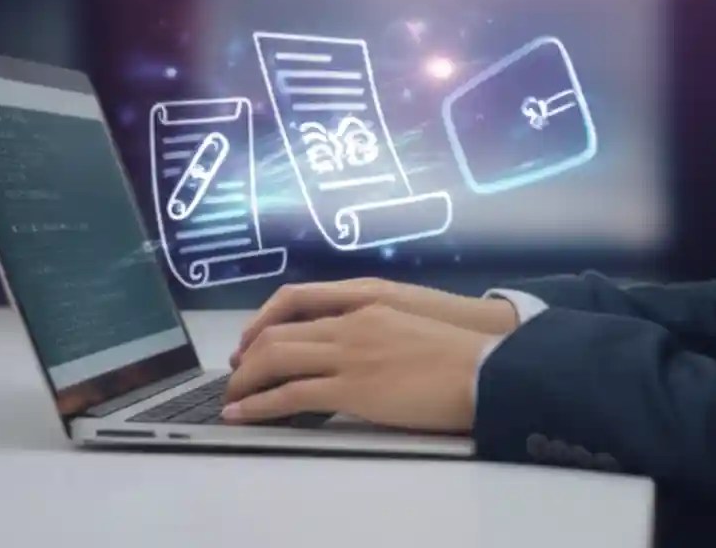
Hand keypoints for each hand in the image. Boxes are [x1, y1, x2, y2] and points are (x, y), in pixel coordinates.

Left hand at [223, 306, 491, 432]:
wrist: (484, 367)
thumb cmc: (460, 350)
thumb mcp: (411, 320)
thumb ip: (378, 325)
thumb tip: (357, 345)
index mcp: (368, 299)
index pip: (296, 299)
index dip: (264, 320)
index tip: (252, 339)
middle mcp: (352, 321)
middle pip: (278, 332)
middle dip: (248, 355)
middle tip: (236, 375)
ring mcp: (350, 353)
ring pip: (275, 359)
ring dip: (245, 381)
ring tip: (231, 399)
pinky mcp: (352, 388)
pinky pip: (290, 394)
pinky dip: (259, 405)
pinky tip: (244, 415)